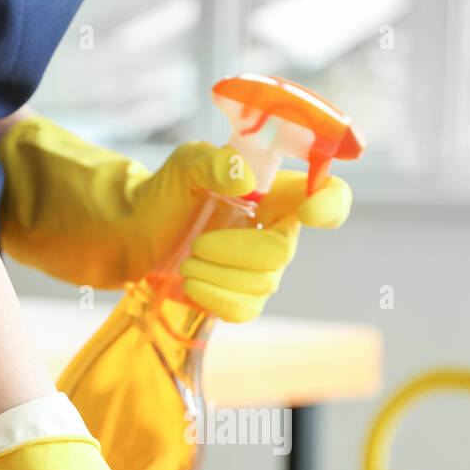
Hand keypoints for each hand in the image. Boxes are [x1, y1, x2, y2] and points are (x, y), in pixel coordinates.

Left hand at [179, 168, 351, 322]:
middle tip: (197, 245)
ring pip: (261, 283)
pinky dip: (216, 298)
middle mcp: (279, 231)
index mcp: (279, 193)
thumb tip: (244, 179)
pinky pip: (246, 309)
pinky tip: (192, 285)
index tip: (306, 212)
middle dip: (236, 251)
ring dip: (217, 274)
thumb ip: (213, 161)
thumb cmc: (170, 193)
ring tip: (186, 262)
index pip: (331, 195)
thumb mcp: (185, 164)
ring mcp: (264, 269)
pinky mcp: (244, 298)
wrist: (139, 232)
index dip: (330, 205)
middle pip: (281, 251)